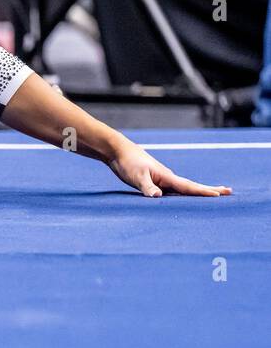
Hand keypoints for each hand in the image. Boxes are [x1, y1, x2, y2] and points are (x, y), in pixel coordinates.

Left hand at [107, 142, 231, 197]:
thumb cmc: (127, 162)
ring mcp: (162, 178)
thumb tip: (158, 196)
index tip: (220, 195)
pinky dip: (184, 192)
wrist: (118, 150)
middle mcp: (168, 178)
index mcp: (167, 177)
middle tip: (229, 191)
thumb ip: (147, 187)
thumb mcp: (136, 177)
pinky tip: (185, 196)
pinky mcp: (155, 180)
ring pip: (184, 188)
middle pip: (192, 186)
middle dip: (209, 189)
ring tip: (214, 194)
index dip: (204, 192)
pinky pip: (174, 189)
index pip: (189, 187)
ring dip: (199, 191)